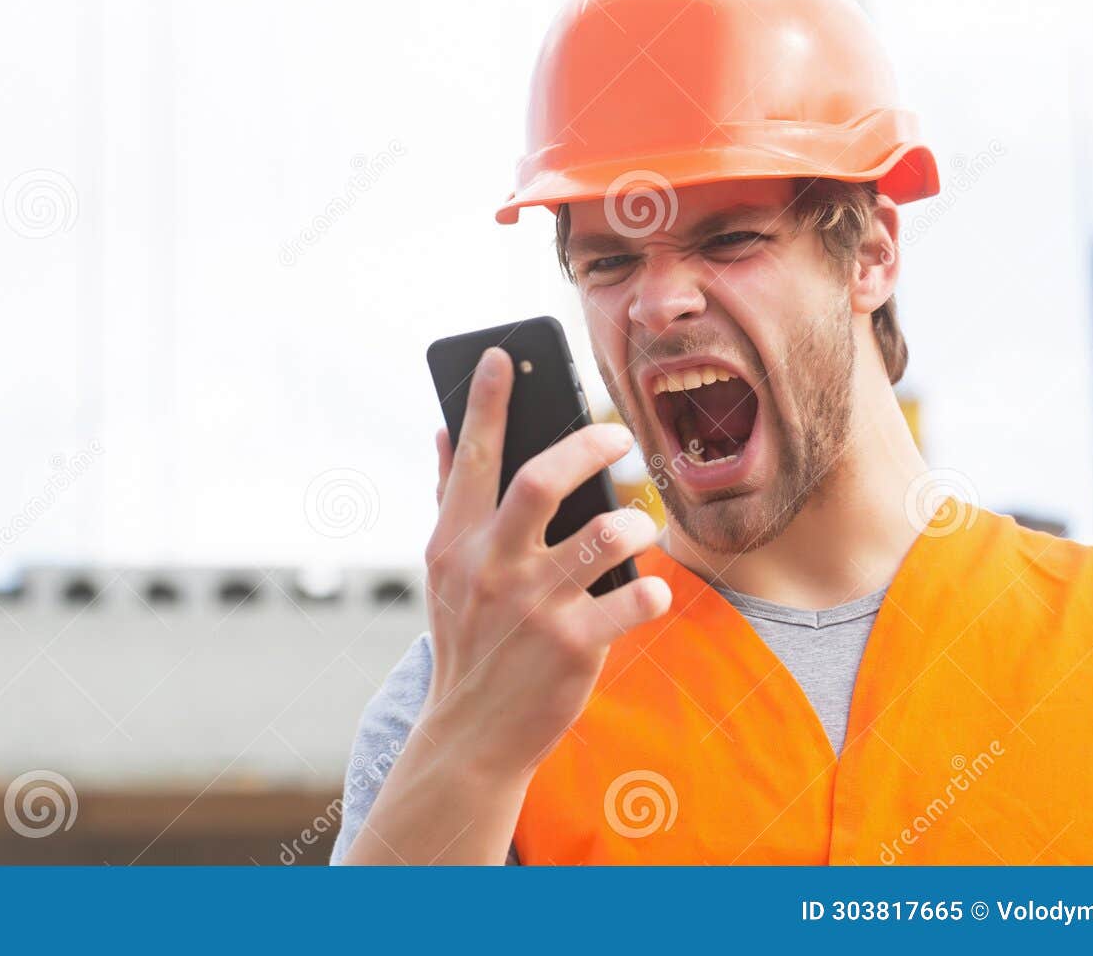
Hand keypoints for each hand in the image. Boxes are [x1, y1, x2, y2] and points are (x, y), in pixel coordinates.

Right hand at [420, 347, 671, 781]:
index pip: (474, 458)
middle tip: (620, 434)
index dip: (488, 403)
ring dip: (633, 519)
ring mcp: (532, 608)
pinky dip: (648, 589)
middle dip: (587, 445)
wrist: (470, 735)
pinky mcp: (572, 648)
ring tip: (640, 521)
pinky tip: (651, 589)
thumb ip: (449, 499)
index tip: (507, 356)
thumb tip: (442, 430)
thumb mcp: (443, 571)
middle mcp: (491, 567)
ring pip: (600, 536)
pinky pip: (628, 600)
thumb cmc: (466, 638)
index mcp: (456, 542)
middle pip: (541, 481)